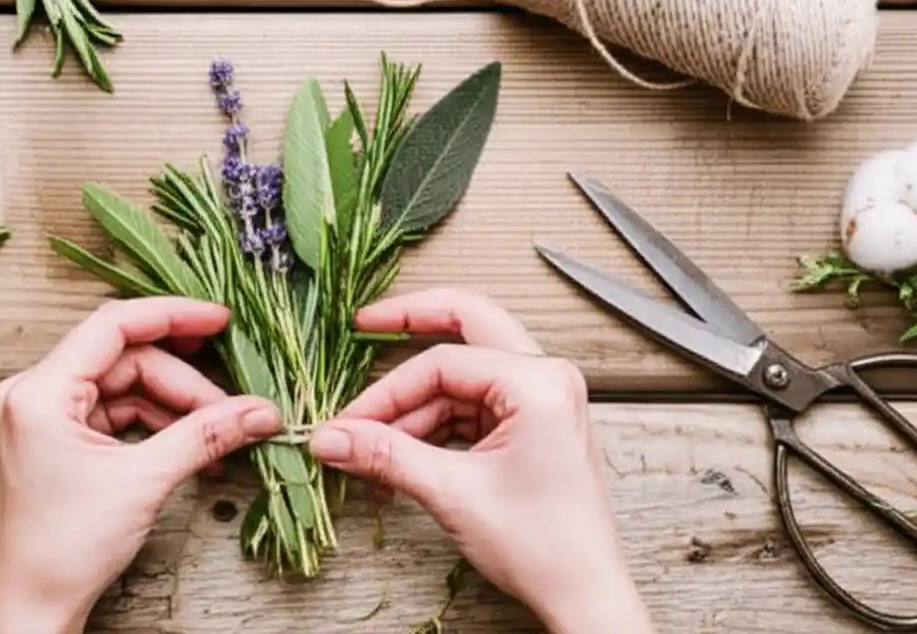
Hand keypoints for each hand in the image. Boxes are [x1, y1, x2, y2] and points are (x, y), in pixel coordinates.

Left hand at [0, 298, 280, 633]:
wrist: (33, 608)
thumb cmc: (67, 549)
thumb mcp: (145, 482)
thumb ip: (205, 435)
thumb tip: (260, 411)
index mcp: (39, 392)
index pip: (112, 326)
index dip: (172, 316)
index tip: (219, 320)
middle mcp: (33, 393)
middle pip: (125, 359)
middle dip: (183, 381)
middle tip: (231, 407)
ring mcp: (43, 416)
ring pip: (125, 386)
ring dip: (174, 405)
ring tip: (217, 433)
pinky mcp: (57, 439)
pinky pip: (116, 412)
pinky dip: (156, 423)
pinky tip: (190, 442)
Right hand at [308, 290, 651, 633]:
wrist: (583, 594)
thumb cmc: (545, 546)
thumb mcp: (453, 494)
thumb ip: (386, 456)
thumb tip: (333, 436)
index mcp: (538, 382)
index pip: (441, 363)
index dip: (386, 392)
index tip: (348, 421)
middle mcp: (545, 378)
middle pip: (466, 326)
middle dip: (411, 325)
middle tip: (365, 323)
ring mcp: (539, 400)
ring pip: (462, 374)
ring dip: (414, 404)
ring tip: (370, 440)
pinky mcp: (529, 425)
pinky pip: (470, 405)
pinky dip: (432, 424)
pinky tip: (399, 452)